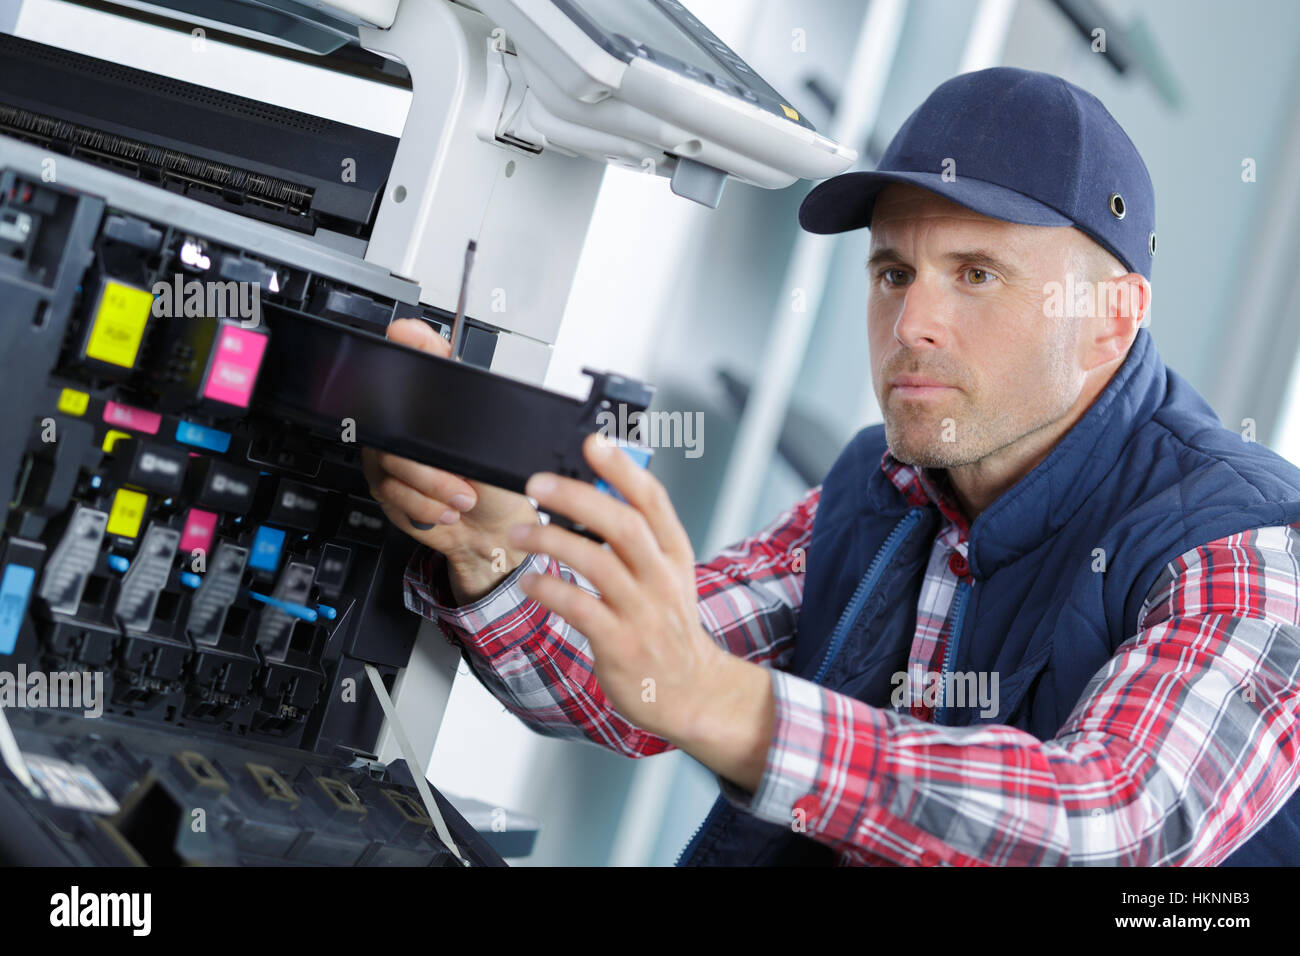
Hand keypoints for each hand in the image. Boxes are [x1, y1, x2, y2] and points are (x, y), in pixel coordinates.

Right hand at [361, 318, 537, 603]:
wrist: (491, 531)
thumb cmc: (498, 484)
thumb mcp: (499, 437)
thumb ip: (477, 399)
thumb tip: (456, 361)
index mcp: (435, 409)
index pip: (412, 369)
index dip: (407, 355)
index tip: (407, 335)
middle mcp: (410, 428)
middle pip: (398, 431)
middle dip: (434, 466)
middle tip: (463, 481)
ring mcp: (394, 457)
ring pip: (394, 465)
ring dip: (434, 490)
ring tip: (461, 497)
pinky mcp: (386, 487)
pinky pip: (393, 492)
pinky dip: (425, 507)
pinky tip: (443, 508)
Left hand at [507, 433, 774, 789]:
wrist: (690, 691)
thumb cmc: (668, 627)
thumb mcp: (667, 575)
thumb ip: (637, 536)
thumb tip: (591, 490)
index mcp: (674, 554)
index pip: (652, 500)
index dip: (622, 468)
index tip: (594, 443)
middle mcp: (661, 578)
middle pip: (622, 524)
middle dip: (577, 498)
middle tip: (538, 483)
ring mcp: (643, 612)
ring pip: (597, 563)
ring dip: (552, 541)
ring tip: (520, 532)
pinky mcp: (620, 643)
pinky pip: (579, 608)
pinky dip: (549, 590)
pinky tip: (529, 581)